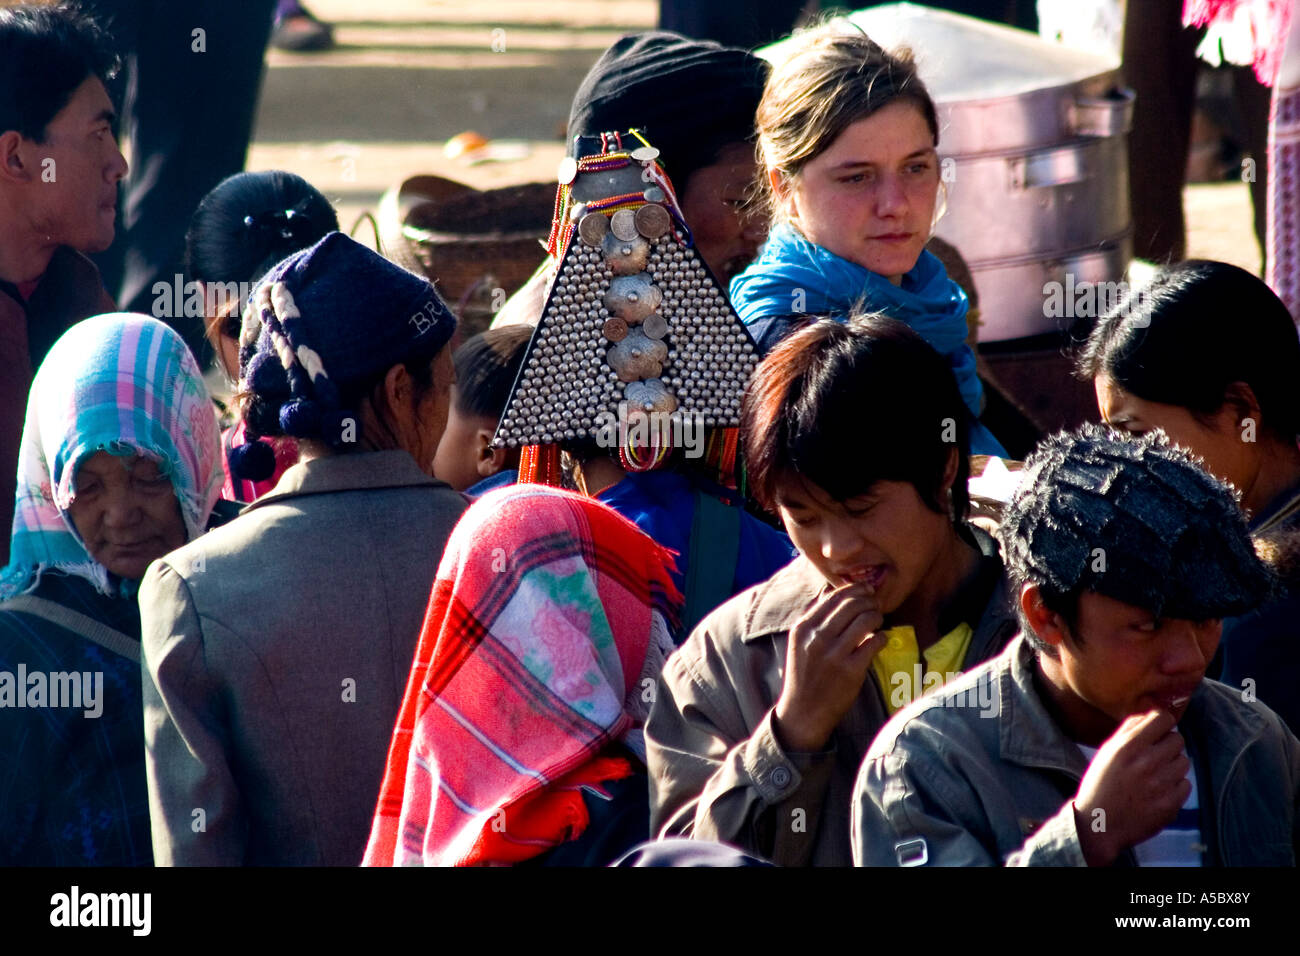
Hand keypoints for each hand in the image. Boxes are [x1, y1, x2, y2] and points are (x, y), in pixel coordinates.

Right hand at [773, 582, 883, 752]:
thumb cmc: (804, 674)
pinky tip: (881, 639)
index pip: (833, 597)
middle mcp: (817, 638)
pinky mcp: (851, 671)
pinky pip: (875, 642)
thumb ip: (814, 618)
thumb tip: (832, 592)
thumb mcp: (799, 643)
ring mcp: (834, 655)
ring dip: (877, 616)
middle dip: (869, 600)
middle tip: (876, 605)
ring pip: (866, 620)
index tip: (866, 590)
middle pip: (852, 605)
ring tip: (878, 621)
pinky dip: (882, 637)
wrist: (803, 712)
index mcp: (803, 628)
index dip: (855, 589)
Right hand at [1072, 710, 1189, 865]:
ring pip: (1184, 761)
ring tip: (1157, 774)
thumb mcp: (1107, 752)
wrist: (1100, 825)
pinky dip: (1176, 786)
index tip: (1159, 729)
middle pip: (1178, 739)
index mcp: (1128, 747)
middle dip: (1168, 745)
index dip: (1162, 722)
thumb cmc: (1101, 785)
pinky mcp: (1171, 804)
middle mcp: (1147, 763)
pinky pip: (1186, 784)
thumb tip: (1149, 714)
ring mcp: (1161, 784)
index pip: (1163, 719)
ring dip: (1173, 765)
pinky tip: (1160, 791)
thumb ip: (1127, 730)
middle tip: (1156, 755)